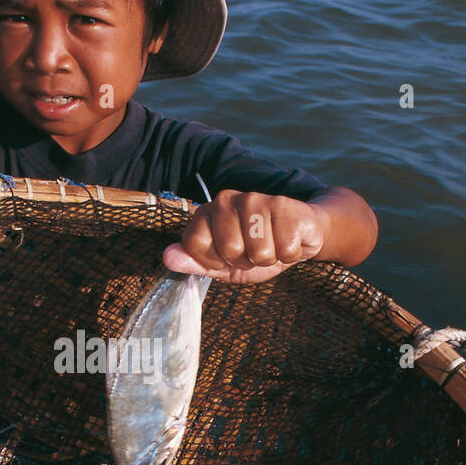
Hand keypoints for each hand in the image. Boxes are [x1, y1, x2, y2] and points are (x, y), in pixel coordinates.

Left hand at [162, 189, 325, 282]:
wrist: (297, 236)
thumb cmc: (257, 250)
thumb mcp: (222, 264)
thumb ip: (195, 262)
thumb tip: (168, 257)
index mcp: (207, 212)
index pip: (194, 243)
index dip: (213, 261)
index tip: (225, 258)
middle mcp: (228, 199)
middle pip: (229, 249)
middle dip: (245, 261)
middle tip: (252, 252)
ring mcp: (257, 199)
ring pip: (258, 251)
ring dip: (268, 258)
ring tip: (271, 245)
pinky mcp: (285, 205)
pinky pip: (284, 248)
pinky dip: (289, 254)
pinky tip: (288, 240)